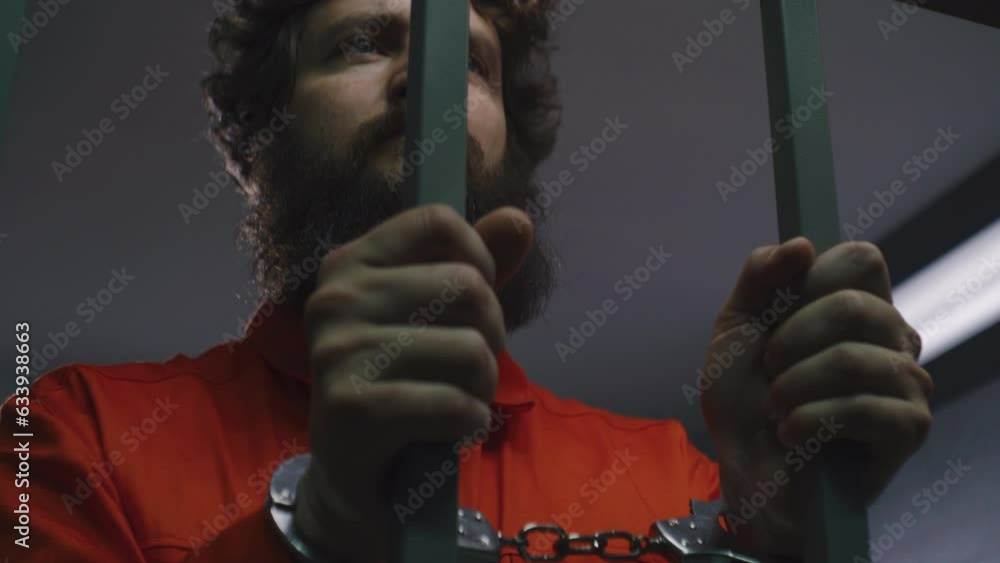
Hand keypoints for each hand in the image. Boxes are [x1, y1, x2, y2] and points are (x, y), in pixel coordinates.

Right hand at [293, 204, 534, 562]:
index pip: (438, 222)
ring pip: (470, 349)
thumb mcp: (437, 317)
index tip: (473, 302)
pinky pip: (454, 403)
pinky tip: (446, 431)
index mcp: (350, 264)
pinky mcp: (352, 408)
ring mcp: (338, 353)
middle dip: (491, 334)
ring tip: (457, 401)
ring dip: (483, 387)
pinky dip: (468, 423)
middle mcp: (335, 299)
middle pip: (466, 285)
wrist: (355, 479)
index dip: (479, 259)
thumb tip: (519, 219)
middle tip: (467, 367)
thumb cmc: (403, 383)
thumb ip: (476, 265)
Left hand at [699, 238, 932, 553]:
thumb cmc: (747, 399)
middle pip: (857, 305)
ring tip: (776, 409)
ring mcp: (907, 382)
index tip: (775, 309)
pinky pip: (865, 409)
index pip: (862, 258)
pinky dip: (810, 421)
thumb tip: (802, 244)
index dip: (813, 276)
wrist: (747, 470)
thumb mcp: (736, 328)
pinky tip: (792, 434)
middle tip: (769, 368)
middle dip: (791, 339)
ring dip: (793, 387)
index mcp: (857, 305)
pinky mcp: (908, 428)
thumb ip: (759, 278)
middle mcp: (892, 337)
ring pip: (855, 359)